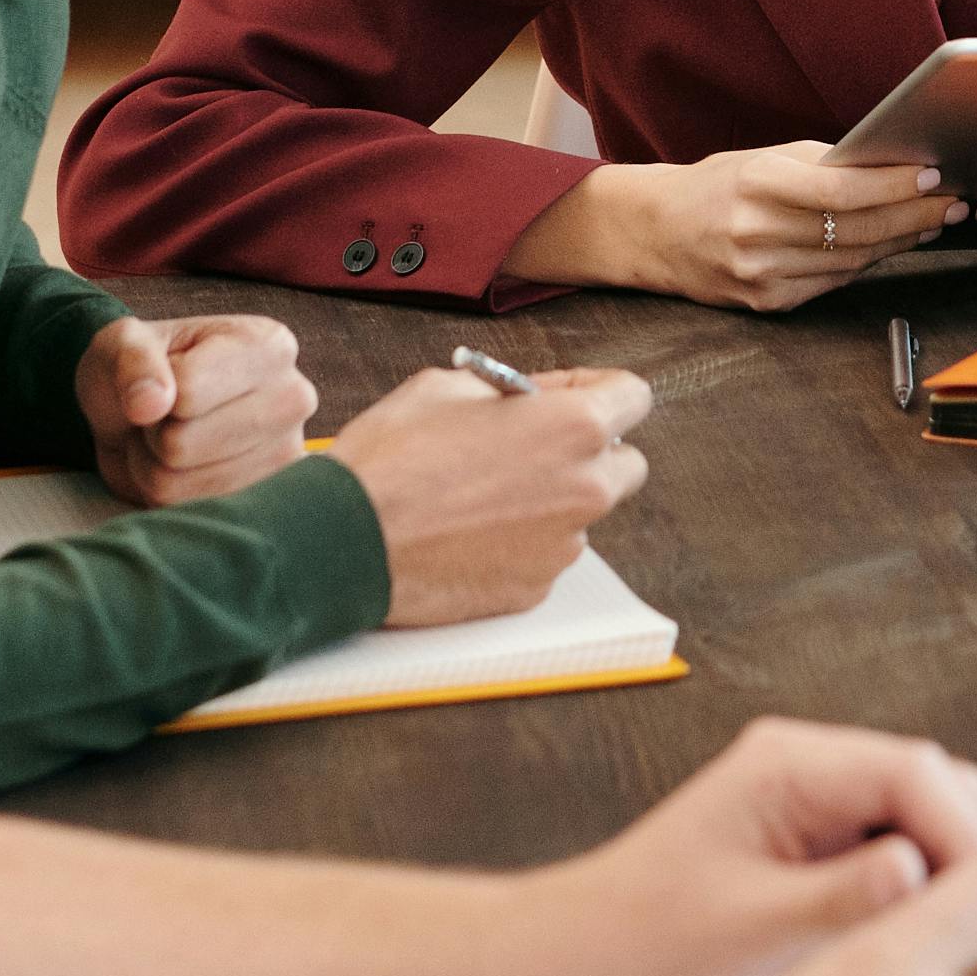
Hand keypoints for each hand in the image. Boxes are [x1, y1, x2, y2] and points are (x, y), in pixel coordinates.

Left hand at [79, 312, 314, 509]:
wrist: (154, 412)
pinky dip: (165, 493)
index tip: (164, 378)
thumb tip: (148, 405)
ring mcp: (284, 456)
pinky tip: (186, 466)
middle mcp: (293, 400)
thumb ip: (134, 363)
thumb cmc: (146, 369)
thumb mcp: (126, 344)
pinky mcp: (266, 501)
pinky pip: (183, 512)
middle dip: (153, 432)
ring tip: (173, 435)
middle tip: (164, 414)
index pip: (186, 390)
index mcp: (269, 345)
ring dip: (153, 464)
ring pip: (176, 481)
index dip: (154, 392)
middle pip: (181, 442)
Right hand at [325, 362, 652, 622]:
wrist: (342, 539)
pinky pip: (544, 554)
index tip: (568, 395)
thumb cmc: (389, 459)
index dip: (598, 389)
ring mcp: (562, 547)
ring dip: (551, 500)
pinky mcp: (534, 589)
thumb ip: (510, 390)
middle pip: (624, 464)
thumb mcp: (446, 387)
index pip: (634, 397)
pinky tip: (468, 532)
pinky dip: (520, 542)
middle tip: (534, 446)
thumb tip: (532, 398)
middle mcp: (585, 491)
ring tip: (482, 494)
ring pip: (581, 514)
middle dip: (589, 451)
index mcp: (574, 429)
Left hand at [532, 717, 976, 975]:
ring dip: (944, 885)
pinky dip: (917, 904)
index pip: (919, 775)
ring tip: (942, 955)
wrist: (576, 971)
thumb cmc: (642, 950)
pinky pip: (897, 860)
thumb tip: (927, 877)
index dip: (972, 842)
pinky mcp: (818, 852)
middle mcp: (808, 773)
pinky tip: (910, 956)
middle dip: (967, 862)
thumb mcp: (753, 935)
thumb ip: (846, 902)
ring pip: (926, 826)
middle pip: (937, 792)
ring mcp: (815, 810)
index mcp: (787, 768)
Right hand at [537, 146, 954, 314]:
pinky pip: (835, 281)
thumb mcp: (764, 158)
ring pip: (853, 260)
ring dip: (903, 240)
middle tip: (956, 200)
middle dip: (914, 215)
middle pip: (856, 230)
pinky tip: (896, 243)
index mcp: (755, 185)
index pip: (840, 191)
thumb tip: (896, 165)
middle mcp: (756, 234)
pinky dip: (870, 261)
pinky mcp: (769, 303)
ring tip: (938, 219)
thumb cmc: (719, 185)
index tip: (933, 175)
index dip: (893, 186)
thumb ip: (825, 163)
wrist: (657, 232)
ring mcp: (761, 275)